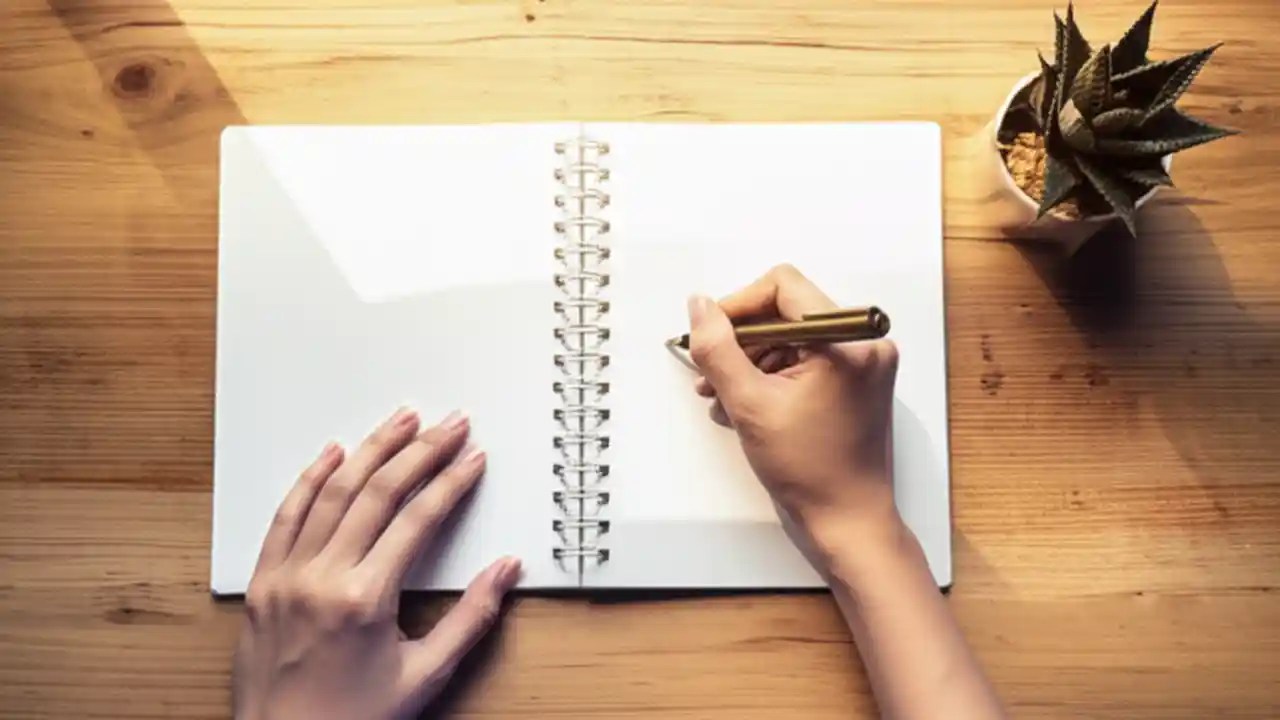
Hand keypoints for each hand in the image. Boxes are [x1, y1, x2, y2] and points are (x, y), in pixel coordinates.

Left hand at [233, 408, 520, 719]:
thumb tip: (505, 570)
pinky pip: (285, 516)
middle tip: (449, 424)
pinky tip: (331, 454)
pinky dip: (309, 480)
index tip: (473, 458)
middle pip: (377, 493)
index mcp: (364, 600)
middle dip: (420, 451)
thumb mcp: (424, 676)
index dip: (451, 483)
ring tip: (401, 421)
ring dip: (370, 450)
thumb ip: (470, 618)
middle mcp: (321, 578)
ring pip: (331, 493)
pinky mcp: (261, 583)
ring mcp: (286, 577)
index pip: (417, 520)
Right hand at [687, 264, 901, 564]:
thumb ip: (718, 349)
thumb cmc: (810, 472)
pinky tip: (743, 407)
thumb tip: (699, 307)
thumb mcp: (749, 404)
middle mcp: (863, 343)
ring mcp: (861, 365)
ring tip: (722, 398)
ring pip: (790, 338)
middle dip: (741, 342)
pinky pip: (804, 361)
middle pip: (785, 312)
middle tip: (709, 375)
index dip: (738, 307)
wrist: (846, 523)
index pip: (783, 287)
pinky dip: (771, 377)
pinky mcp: (854, 384)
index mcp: (848, 340)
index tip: (710, 336)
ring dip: (750, 362)